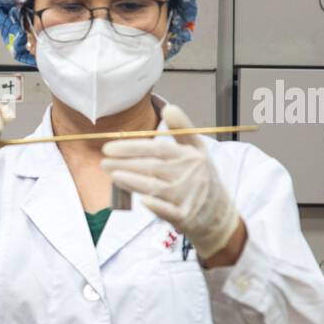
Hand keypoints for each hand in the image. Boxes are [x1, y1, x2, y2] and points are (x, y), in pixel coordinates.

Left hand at [99, 104, 240, 260]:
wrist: (218, 213)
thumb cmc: (201, 178)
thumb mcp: (198, 150)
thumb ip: (182, 130)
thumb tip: (168, 107)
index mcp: (193, 155)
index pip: (158, 148)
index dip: (133, 147)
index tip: (110, 146)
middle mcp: (191, 174)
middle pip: (152, 166)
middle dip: (124, 163)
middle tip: (104, 160)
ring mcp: (188, 196)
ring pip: (154, 187)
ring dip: (130, 181)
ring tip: (111, 174)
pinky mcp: (185, 216)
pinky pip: (166, 210)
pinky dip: (153, 204)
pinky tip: (138, 198)